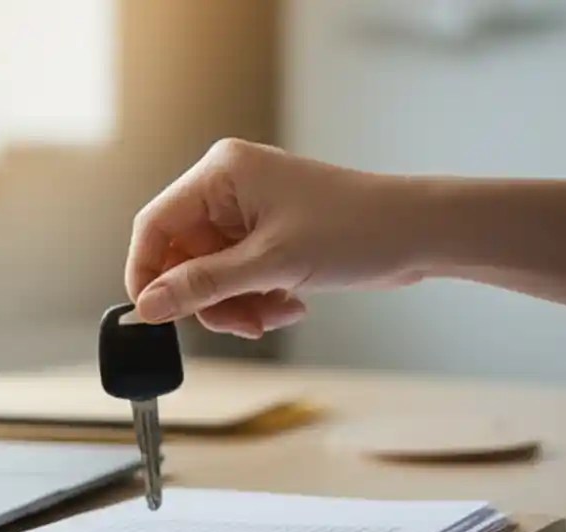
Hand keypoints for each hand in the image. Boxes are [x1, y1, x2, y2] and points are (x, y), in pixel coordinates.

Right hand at [125, 139, 426, 337]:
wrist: (419, 234)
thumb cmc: (356, 230)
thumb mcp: (270, 264)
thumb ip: (202, 286)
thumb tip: (148, 306)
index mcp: (221, 174)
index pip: (155, 225)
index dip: (146, 273)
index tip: (151, 315)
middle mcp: (229, 187)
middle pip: (182, 257)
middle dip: (208, 298)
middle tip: (237, 323)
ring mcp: (249, 212)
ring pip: (210, 275)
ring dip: (235, 305)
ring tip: (271, 315)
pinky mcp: (268, 235)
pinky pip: (238, 277)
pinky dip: (256, 299)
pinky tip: (289, 304)